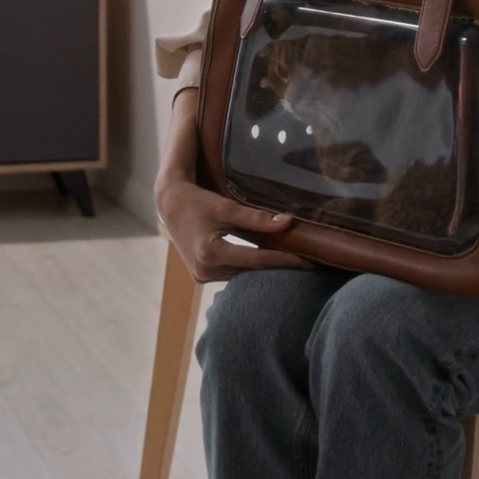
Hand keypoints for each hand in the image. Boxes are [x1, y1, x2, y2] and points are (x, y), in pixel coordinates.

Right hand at [155, 176, 310, 282]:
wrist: (170, 205)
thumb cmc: (197, 202)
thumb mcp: (226, 206)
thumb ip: (255, 218)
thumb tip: (287, 222)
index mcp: (210, 253)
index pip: (256, 260)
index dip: (284, 260)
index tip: (307, 260)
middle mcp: (205, 270)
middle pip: (250, 271)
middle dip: (277, 267)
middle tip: (307, 263)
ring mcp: (202, 276)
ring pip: (242, 275)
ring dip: (262, 269)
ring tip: (291, 263)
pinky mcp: (202, 276)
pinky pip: (232, 274)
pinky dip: (247, 267)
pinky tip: (266, 263)